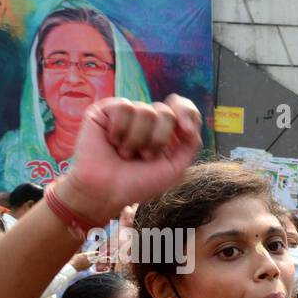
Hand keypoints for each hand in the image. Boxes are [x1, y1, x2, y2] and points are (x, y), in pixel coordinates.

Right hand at [59, 96, 201, 221]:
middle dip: (159, 139)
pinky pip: (124, 106)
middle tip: (144, 157)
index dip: (187, 113)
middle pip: (166, 112)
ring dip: (138, 139)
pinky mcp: (105, 111)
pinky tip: (112, 141)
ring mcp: (126, 115)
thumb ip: (190, 145)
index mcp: (165, 132)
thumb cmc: (139, 183)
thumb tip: (192, 123)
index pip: (183, 108)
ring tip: (125, 153)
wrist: (106, 191)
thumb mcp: (174, 168)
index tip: (187, 131)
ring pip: (145, 110)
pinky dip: (121, 129)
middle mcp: (146, 121)